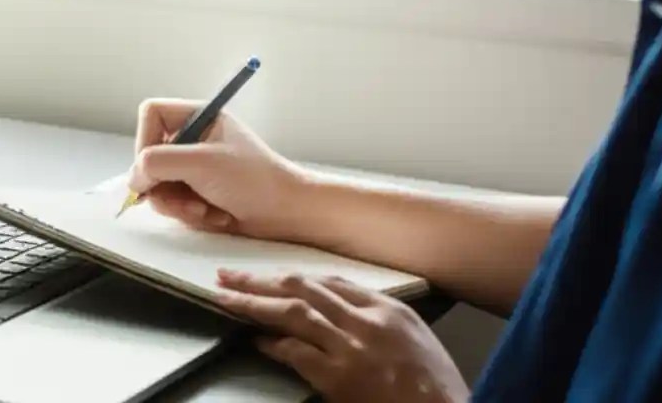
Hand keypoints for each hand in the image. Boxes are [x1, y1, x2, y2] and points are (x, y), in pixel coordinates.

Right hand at [128, 98, 312, 240]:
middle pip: (148, 155)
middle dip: (165, 183)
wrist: (286, 214)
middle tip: (186, 197)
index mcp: (198, 117)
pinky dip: (188, 214)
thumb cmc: (253, 179)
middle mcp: (192, 140)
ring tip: (206, 210)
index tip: (152, 165)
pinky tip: (214, 216)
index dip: (144, 139)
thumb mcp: (203, 163)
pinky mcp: (195, 193)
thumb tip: (133, 178)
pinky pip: (171, 203)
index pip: (151, 115)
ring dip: (178, 204)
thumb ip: (159, 163)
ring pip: (156, 184)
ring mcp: (192, 168)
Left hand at [217, 271, 467, 402]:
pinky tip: (253, 339)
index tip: (269, 276)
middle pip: (304, 288)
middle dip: (263, 280)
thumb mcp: (415, 337)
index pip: (331, 282)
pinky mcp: (339, 377)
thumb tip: (336, 308)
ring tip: (225, 298)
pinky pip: (296, 352)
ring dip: (254, 303)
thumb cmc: (435, 385)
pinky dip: (272, 343)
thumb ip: (378, 318)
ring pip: (293, 312)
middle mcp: (366, 321)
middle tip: (228, 275)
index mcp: (388, 308)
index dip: (293, 278)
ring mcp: (351, 348)